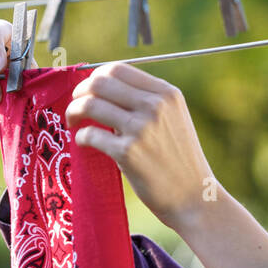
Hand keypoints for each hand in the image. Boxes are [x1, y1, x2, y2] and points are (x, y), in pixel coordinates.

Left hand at [64, 62, 221, 230]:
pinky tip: (85, 143)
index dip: (96, 77)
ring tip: (74, 123)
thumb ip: (146, 102)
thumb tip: (103, 89)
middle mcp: (155, 106)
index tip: (89, 92)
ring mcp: (141, 128)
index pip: (118, 69)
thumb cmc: (179, 161)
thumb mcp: (173, 120)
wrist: (194, 198)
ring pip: (89, 104)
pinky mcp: (128, 152)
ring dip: (74, 111)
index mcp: (167, 94)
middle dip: (79, 92)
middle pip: (99, 82)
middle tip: (76, 106)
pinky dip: (81, 138)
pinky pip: (90, 135)